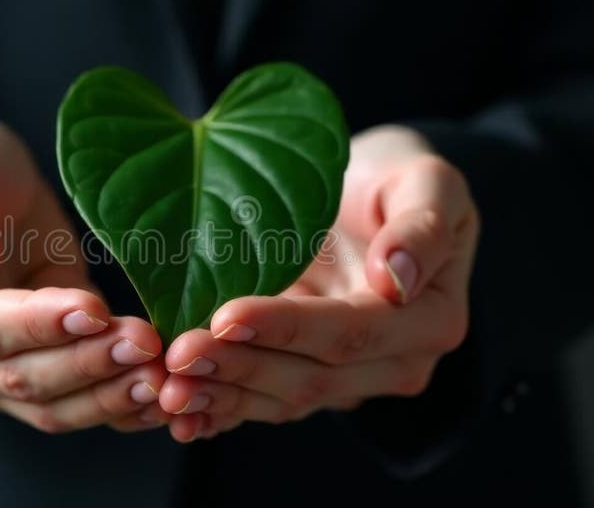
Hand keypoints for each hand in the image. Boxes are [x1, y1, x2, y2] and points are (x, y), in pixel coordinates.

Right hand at [0, 113, 169, 433]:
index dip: (38, 323)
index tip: (93, 307)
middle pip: (17, 378)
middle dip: (86, 363)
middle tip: (146, 342)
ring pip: (49, 407)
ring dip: (108, 395)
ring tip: (161, 372)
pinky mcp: (40, 374)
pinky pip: (77, 406)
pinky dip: (119, 409)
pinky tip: (162, 399)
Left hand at [158, 126, 479, 440]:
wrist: (367, 196)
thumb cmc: (397, 178)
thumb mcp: (427, 181)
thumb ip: (422, 225)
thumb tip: (397, 278)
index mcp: (428, 320)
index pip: (351, 332)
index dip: (288, 328)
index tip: (226, 315)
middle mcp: (392, 363)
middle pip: (311, 376)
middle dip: (240, 368)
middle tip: (177, 354)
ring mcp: (348, 379)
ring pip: (281, 400)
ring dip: (221, 397)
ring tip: (165, 387)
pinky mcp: (306, 378)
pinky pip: (262, 404)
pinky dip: (218, 411)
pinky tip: (174, 413)